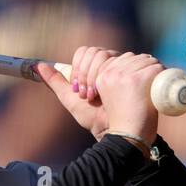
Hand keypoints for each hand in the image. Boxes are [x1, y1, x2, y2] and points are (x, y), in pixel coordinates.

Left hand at [36, 48, 162, 147]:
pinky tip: (118, 92)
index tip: (79, 91)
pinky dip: (124, 76)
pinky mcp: (147, 72)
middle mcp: (116, 62)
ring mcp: (131, 66)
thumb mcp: (71, 102)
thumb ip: (56, 84)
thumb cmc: (95, 118)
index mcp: (99, 64)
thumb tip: (39, 66)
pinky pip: (135, 62)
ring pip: (115, 56)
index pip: (87, 52)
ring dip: (103, 79)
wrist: (116, 133)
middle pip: (99, 52)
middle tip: (89, 97)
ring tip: (100, 99)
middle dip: (89, 75)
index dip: (80, 69)